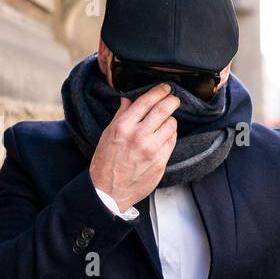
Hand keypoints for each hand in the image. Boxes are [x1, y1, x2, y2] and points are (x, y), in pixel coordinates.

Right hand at [87, 83, 180, 212]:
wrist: (109, 190)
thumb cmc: (106, 162)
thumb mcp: (108, 134)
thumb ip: (121, 115)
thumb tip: (128, 100)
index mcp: (123, 126)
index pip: (146, 101)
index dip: (159, 91)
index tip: (165, 88)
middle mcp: (139, 136)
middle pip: (164, 110)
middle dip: (172, 101)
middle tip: (174, 99)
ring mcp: (152, 150)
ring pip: (171, 125)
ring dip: (170, 119)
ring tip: (166, 120)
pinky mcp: (160, 162)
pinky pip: (172, 141)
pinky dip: (170, 135)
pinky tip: (165, 135)